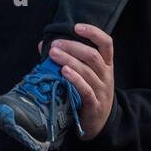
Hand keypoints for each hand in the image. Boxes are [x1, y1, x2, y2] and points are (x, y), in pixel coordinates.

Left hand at [50, 24, 115, 139]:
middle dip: (72, 47)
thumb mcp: (85, 75)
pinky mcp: (95, 105)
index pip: (106, 43)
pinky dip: (74, 79)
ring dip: (69, 60)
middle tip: (55, 44)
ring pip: (87, 71)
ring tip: (54, 54)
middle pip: (92, 56)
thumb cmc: (89, 93)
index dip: (93, 32)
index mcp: (106, 65)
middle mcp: (106, 75)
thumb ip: (68, 59)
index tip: (76, 27)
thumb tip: (43, 45)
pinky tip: (63, 72)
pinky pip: (85, 90)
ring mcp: (102, 90)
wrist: (100, 123)